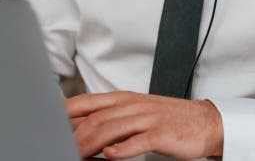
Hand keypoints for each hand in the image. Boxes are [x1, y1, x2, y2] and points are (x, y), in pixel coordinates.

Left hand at [65, 91, 223, 159]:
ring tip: (78, 154)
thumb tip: (83, 126)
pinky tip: (110, 156)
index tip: (49, 122)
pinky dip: (121, 149)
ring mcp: (147, 118)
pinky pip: (138, 141)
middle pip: (96, 118)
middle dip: (76, 134)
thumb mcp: (137, 111)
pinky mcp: (161, 134)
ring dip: (91, 143)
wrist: (205, 121)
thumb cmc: (168, 118)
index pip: (88, 102)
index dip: (67, 112)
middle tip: (62, 147)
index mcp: (124, 99)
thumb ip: (111, 117)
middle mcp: (133, 105)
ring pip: (112, 128)